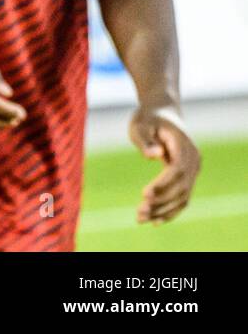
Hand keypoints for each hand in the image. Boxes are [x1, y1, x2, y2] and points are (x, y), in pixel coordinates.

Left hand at [130, 105, 199, 223]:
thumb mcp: (140, 125)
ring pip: (183, 196)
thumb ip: (146, 141)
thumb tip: (155, 156)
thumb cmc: (147, 118)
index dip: (163, 184)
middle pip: (181, 187)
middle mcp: (193, 159)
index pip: (177, 170)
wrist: (162, 112)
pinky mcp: (188, 176)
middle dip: (161, 202)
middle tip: (139, 212)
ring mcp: (193, 169)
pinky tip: (155, 221)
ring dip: (164, 210)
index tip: (144, 195)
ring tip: (141, 219)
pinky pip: (182, 197)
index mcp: (183, 145)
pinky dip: (171, 210)